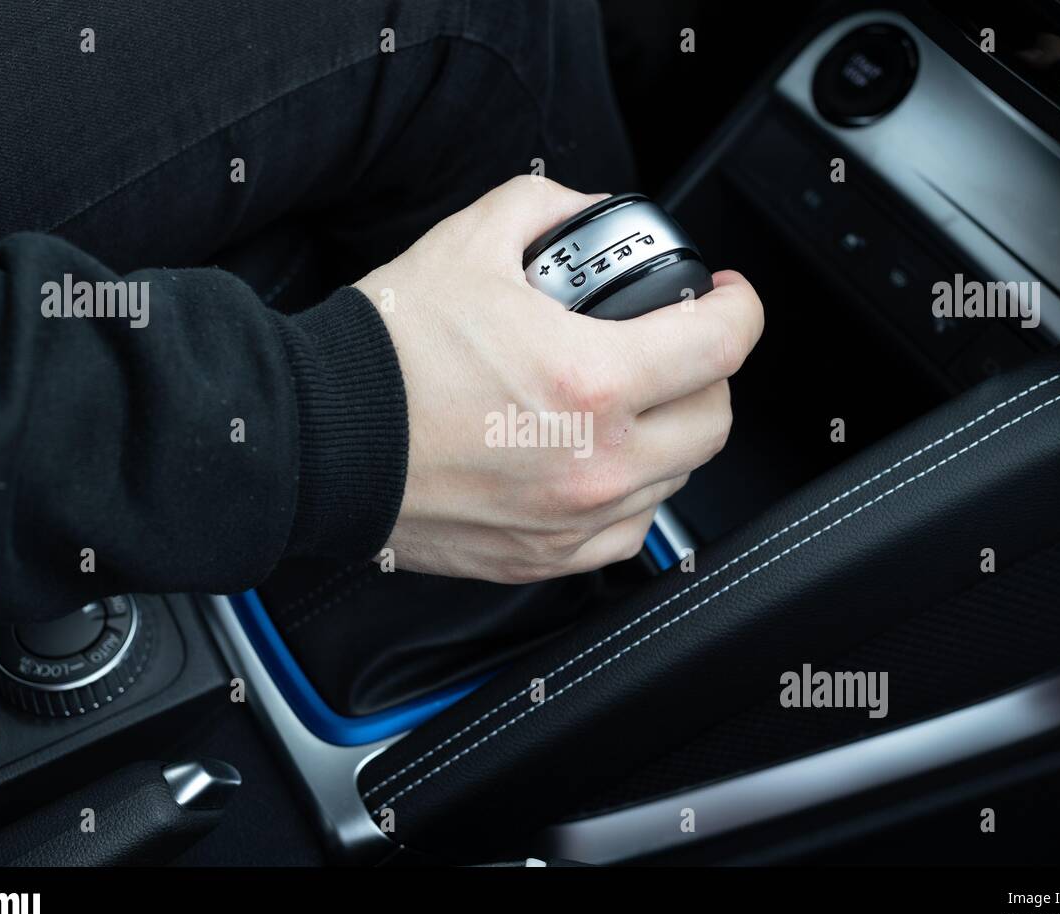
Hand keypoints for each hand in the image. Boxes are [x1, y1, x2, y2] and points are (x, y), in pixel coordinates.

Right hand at [355, 176, 763, 582]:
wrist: (319, 438)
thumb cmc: (387, 353)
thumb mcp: (471, 244)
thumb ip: (548, 212)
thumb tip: (590, 217)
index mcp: (591, 380)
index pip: (724, 344)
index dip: (741, 307)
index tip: (727, 298)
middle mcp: (596, 461)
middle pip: (715, 420)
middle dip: (709, 373)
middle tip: (678, 349)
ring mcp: (572, 519)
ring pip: (678, 478)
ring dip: (670, 433)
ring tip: (630, 403)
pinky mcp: (542, 557)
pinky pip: (628, 532)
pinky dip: (631, 494)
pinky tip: (598, 462)